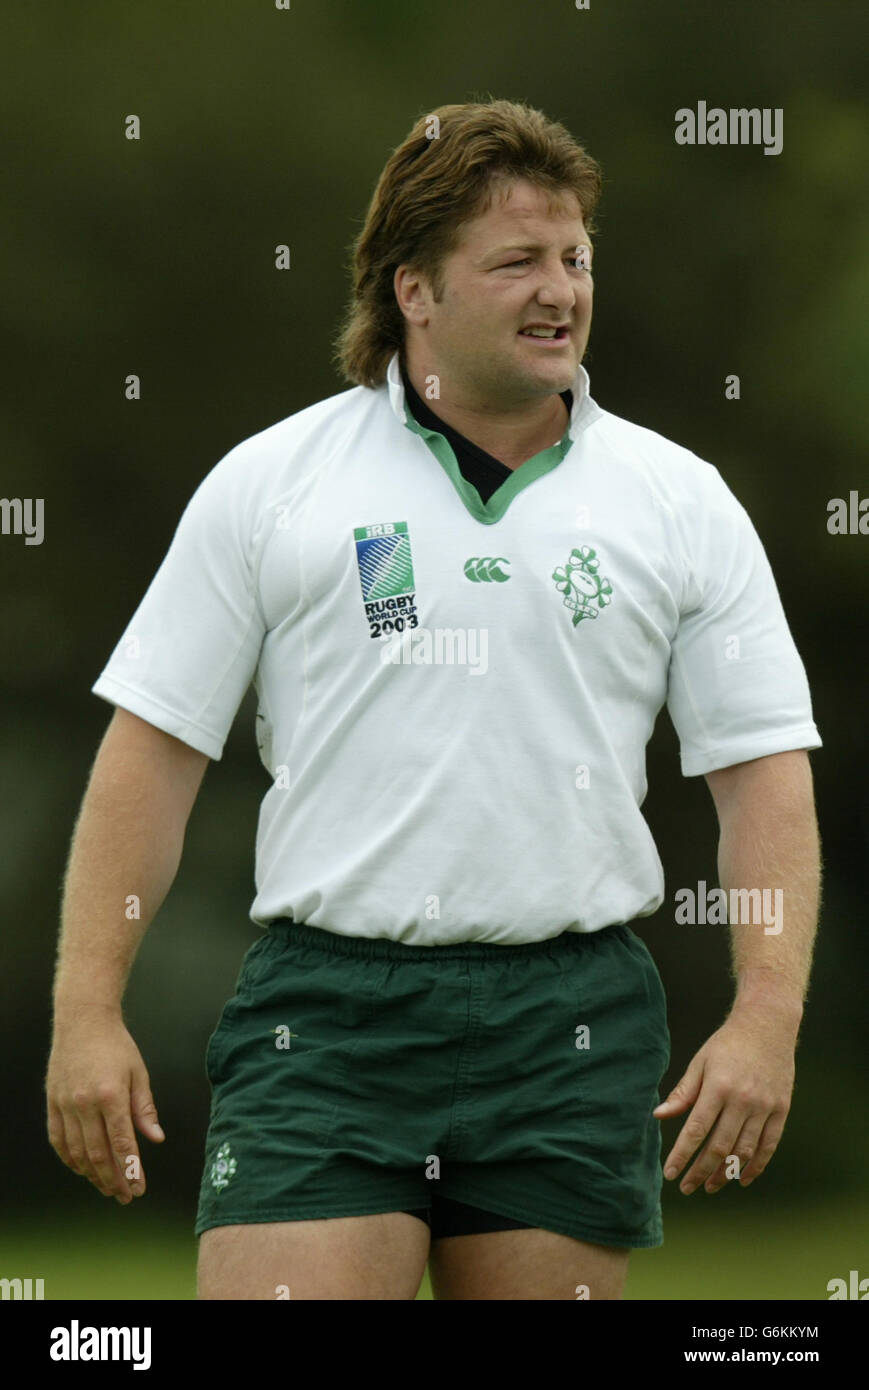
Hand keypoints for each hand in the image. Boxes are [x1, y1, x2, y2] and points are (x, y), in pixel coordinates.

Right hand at [46, 1006, 164, 1203]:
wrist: (83, 1021)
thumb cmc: (116, 1046)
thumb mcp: (139, 1073)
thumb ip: (145, 1109)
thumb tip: (156, 1138)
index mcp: (111, 1095)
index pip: (122, 1144)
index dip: (131, 1171)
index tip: (139, 1188)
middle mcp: (85, 1103)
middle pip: (98, 1154)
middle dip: (113, 1180)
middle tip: (125, 1196)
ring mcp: (65, 1105)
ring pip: (77, 1152)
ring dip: (92, 1174)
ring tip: (107, 1186)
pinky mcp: (52, 1103)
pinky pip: (59, 1140)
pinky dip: (70, 1159)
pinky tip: (82, 1168)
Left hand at [653, 1007, 797, 1193]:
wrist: (767, 1025)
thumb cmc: (727, 1044)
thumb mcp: (700, 1063)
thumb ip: (682, 1092)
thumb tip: (658, 1115)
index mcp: (718, 1087)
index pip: (696, 1130)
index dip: (682, 1155)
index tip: (670, 1173)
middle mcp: (742, 1100)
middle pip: (719, 1146)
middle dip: (700, 1171)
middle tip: (686, 1188)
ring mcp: (765, 1106)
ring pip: (744, 1151)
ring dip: (725, 1173)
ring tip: (710, 1186)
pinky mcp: (782, 1110)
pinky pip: (769, 1146)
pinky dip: (756, 1166)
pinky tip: (741, 1179)